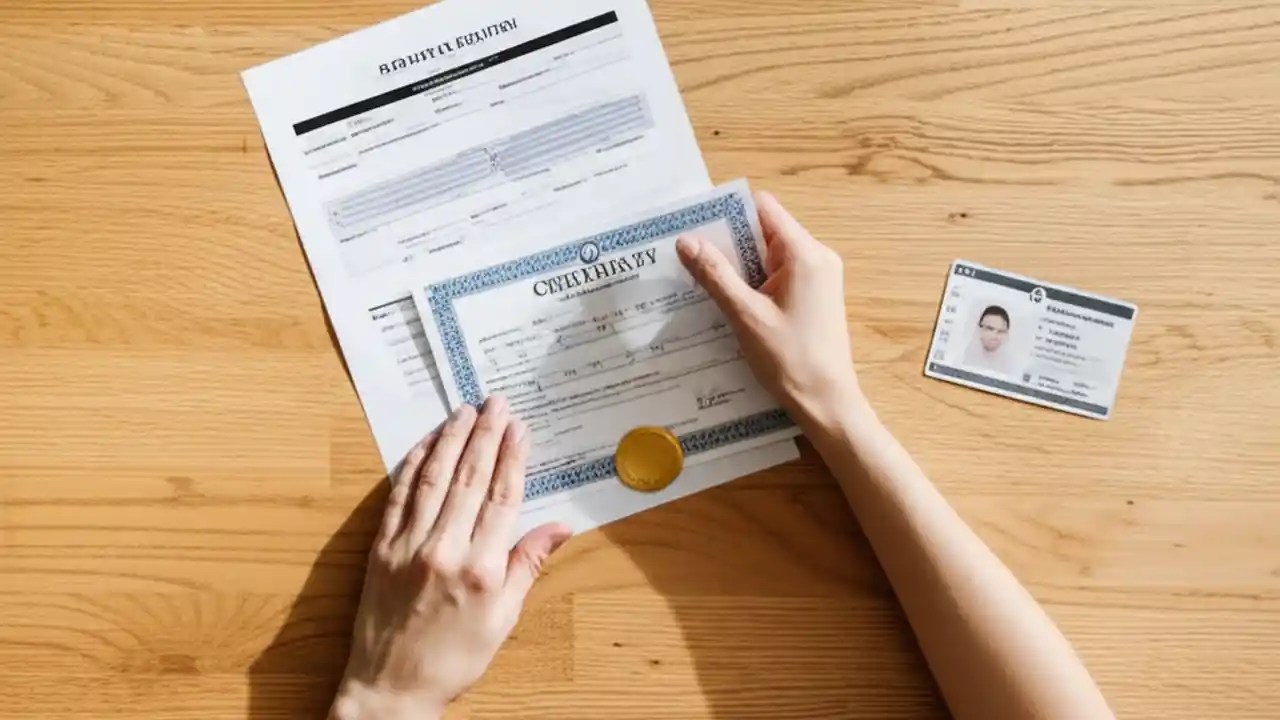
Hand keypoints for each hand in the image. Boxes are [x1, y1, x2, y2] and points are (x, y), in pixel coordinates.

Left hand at [330, 397, 572, 719]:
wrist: (392, 689)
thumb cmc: (454, 659)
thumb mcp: (504, 619)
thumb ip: (528, 565)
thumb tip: (560, 527)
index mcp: (481, 569)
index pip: (502, 497)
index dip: (513, 457)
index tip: (520, 428)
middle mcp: (444, 550)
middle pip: (470, 478)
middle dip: (486, 435)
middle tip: (496, 402)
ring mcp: (408, 547)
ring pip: (433, 479)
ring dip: (451, 439)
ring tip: (465, 411)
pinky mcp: (381, 549)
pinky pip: (398, 496)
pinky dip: (413, 465)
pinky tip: (425, 443)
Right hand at [676, 191, 860, 427]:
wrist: (826, 402)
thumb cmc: (790, 360)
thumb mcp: (746, 315)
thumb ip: (715, 274)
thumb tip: (686, 241)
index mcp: (804, 254)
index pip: (763, 208)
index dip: (728, 210)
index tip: (694, 222)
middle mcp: (816, 257)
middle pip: (765, 229)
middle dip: (728, 239)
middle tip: (688, 252)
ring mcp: (818, 276)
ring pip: (769, 254)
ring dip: (738, 263)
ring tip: (700, 275)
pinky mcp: (814, 295)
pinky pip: (778, 274)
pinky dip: (753, 280)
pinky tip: (727, 297)